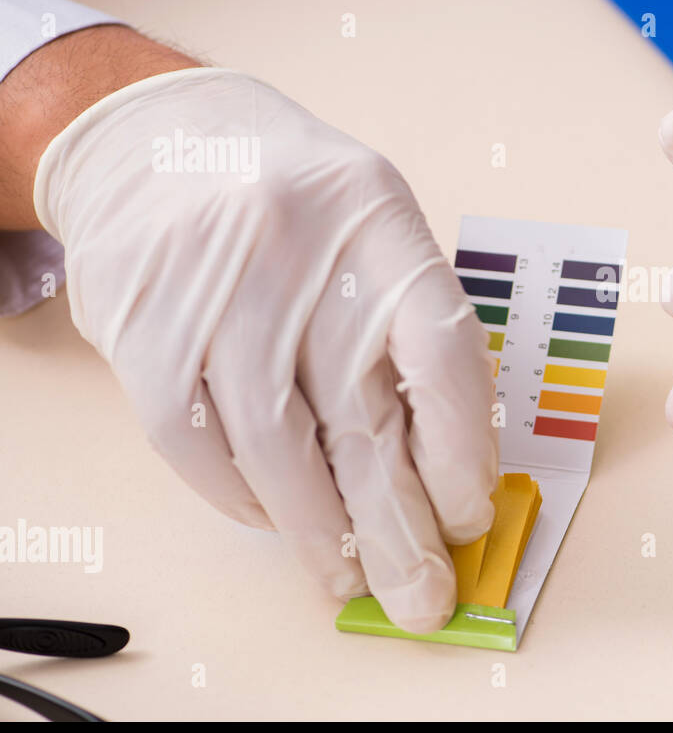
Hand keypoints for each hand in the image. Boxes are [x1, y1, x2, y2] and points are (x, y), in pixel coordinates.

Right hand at [35, 67, 497, 631]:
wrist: (152, 137)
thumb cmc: (293, 205)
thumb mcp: (373, 233)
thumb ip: (408, 336)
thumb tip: (445, 474)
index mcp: (379, 219)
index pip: (441, 350)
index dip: (461, 450)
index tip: (468, 515)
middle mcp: (299, 248)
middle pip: (359, 414)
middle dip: (396, 525)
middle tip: (421, 596)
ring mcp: (212, 285)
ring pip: (274, 443)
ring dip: (317, 528)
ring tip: (347, 579)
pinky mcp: (143, 322)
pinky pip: (195, 440)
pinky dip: (240, 495)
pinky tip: (276, 520)